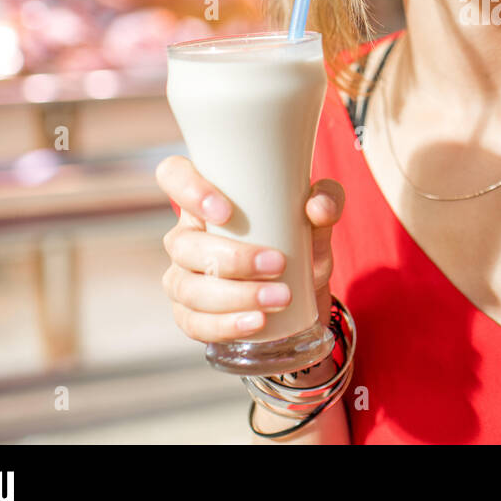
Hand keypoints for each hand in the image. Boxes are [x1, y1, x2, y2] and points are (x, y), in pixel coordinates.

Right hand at [155, 155, 345, 343]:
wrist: (303, 291)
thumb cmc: (299, 238)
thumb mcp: (318, 218)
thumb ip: (327, 201)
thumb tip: (318, 207)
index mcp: (207, 199)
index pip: (173, 175)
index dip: (188, 190)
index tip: (226, 212)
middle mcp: (187, 236)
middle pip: (184, 245)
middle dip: (232, 258)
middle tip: (278, 263)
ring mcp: (183, 277)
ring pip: (189, 288)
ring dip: (235, 296)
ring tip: (280, 298)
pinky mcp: (190, 315)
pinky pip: (194, 323)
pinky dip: (226, 325)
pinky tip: (256, 322)